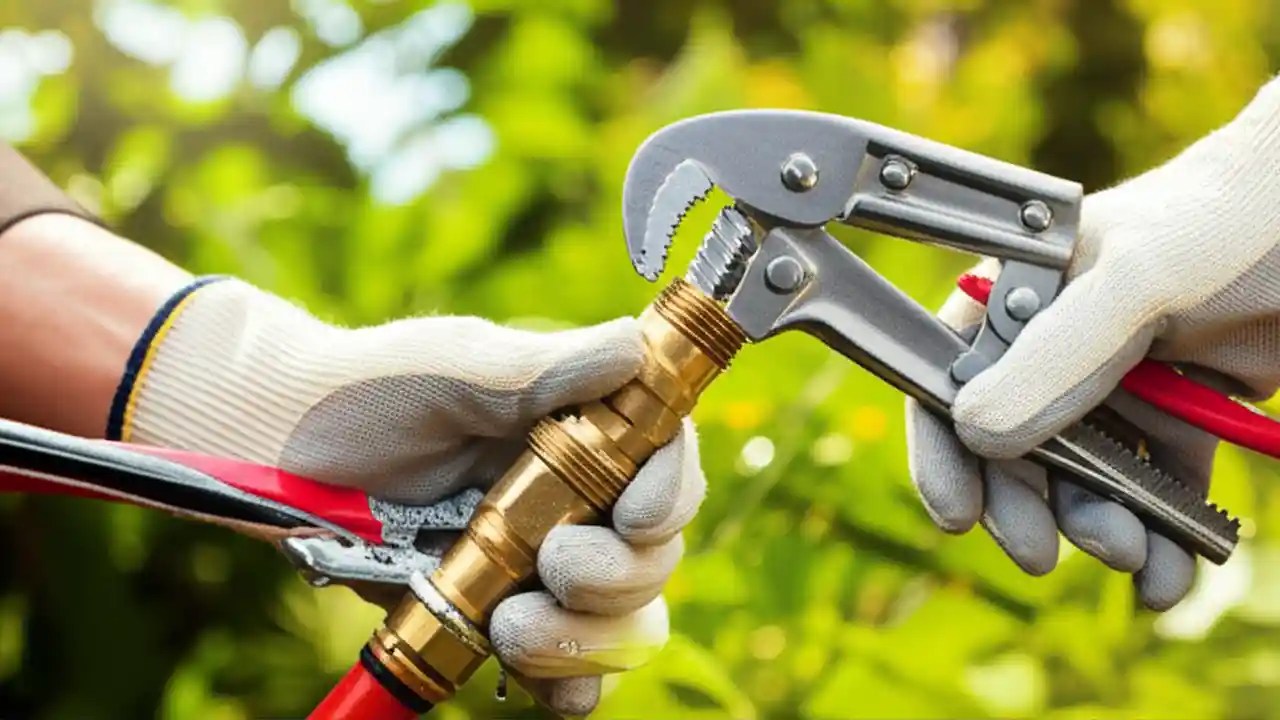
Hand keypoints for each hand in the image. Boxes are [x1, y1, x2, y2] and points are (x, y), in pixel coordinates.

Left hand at [122, 279, 704, 714]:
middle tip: (556, 565)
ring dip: (587, 636)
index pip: (668, 461)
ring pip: (620, 619)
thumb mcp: (453, 367)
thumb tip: (631, 351)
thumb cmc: (367, 389)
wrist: (281, 450)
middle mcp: (579, 495)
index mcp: (583, 425)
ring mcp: (544, 560)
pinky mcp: (504, 613)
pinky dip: (570, 685)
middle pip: (654, 554)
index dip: (670, 494)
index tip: (636, 517)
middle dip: (618, 575)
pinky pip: (566, 668)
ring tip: (512, 625)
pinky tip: (547, 688)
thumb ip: (541, 370)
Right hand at [908, 77, 1279, 609]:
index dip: (943, 447)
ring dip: (1101, 527)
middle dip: (1029, 503)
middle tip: (1042, 553)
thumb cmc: (1231, 220)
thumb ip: (1058, 354)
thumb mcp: (1139, 281)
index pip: (948, 373)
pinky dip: (1160, 531)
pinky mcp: (1175, 413)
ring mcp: (1115, 381)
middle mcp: (1054, 342)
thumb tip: (975, 431)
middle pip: (1011, 442)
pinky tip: (1173, 569)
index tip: (958, 513)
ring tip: (1136, 560)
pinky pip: (1152, 485)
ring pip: (1083, 475)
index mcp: (1020, 292)